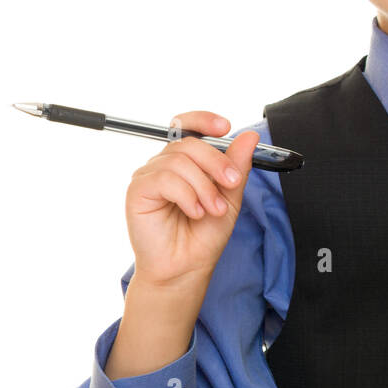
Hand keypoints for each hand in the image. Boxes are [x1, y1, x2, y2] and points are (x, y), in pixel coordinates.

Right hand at [123, 111, 259, 288]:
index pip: (187, 126)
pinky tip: (194, 212)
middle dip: (216, 162)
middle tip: (230, 184)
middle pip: (189, 143)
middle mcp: (165, 165)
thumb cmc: (204, 236)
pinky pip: (165, 178)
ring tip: (212, 210)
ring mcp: (149, 176)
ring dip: (204, 186)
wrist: (187, 267)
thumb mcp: (230, 197)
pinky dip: (187, 195)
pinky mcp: (138, 191)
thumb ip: (237, 167)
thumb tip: (250, 136)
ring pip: (179, 161)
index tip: (225, 127)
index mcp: (186, 162)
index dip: (204, 120)